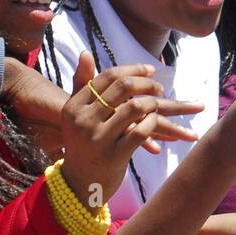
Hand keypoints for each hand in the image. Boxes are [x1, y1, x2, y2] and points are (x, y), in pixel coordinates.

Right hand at [4, 57, 196, 157]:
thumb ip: (82, 84)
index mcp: (74, 106)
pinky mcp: (114, 156)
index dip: (133, 70)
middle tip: (159, 87)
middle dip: (147, 84)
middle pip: (123, 88)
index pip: (108, 77)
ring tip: (162, 103)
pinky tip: (158, 123)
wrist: (79, 182)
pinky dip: (154, 125)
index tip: (151, 70)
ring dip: (154, 103)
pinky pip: (141, 133)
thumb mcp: (77, 114)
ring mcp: (98, 139)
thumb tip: (86, 52)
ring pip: (135, 108)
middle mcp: (83, 120)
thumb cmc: (82, 142)